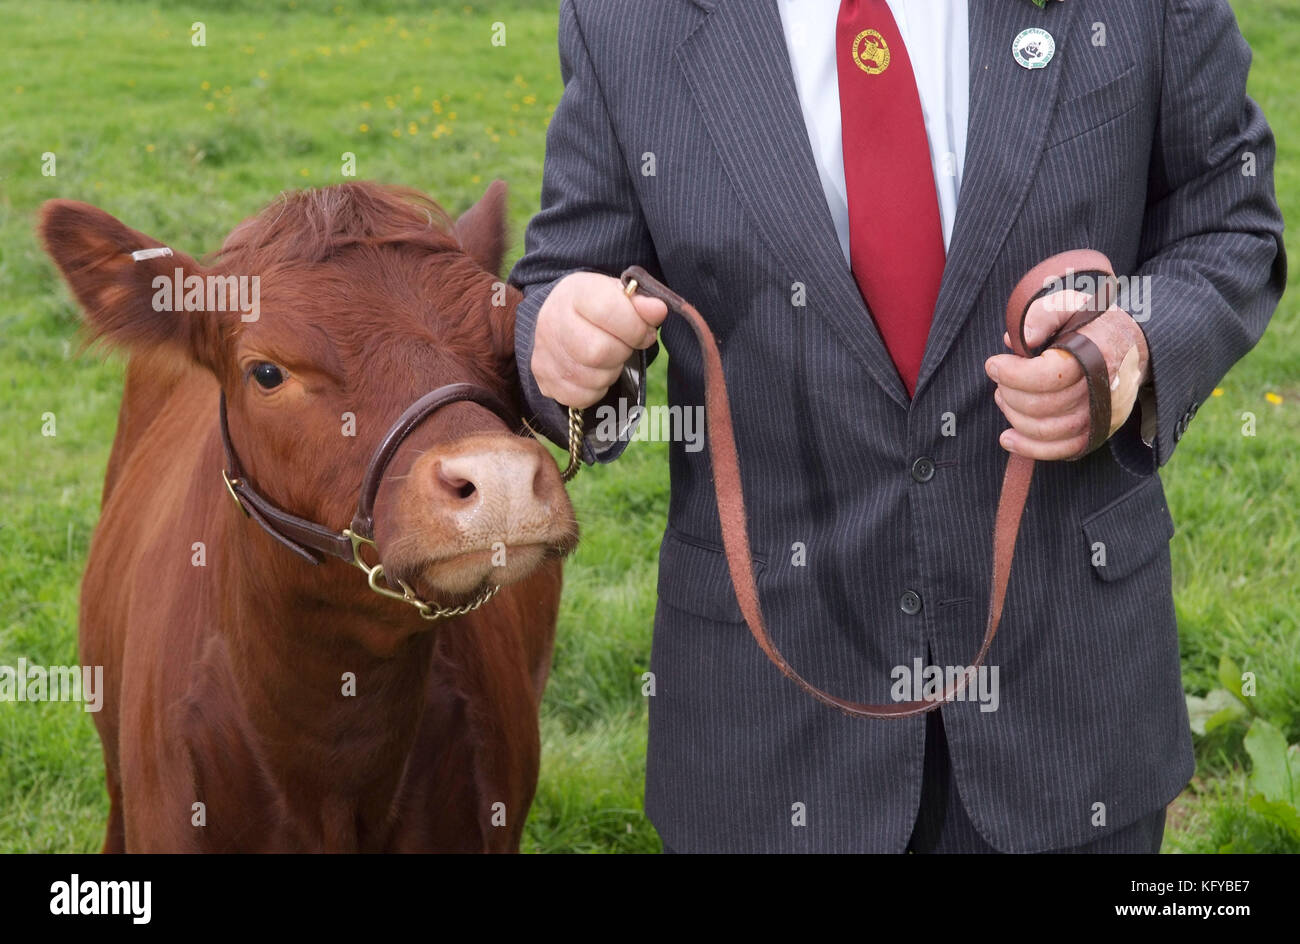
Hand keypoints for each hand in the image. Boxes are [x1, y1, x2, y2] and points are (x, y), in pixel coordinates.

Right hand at [532, 272, 667, 408]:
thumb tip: (658, 309)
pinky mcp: (545, 381)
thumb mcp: (618, 295)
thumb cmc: (596, 308)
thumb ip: (641, 302)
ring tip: (610, 357)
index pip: (607, 311)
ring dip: (612, 371)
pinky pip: (582, 397)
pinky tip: (596, 372)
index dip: (635, 327)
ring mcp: (545, 354)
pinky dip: (597, 389)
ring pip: (593, 378)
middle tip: (625, 345)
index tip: (644, 332)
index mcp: (573, 293)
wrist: (560, 322)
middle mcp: (552, 322)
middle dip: (623, 352)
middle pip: (598, 351)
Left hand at [984, 290, 1149, 459]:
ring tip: (1003, 397)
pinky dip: (1030, 449)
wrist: (1132, 345)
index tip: (993, 364)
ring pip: (1047, 431)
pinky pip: (1062, 451)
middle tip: (999, 378)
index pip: (1049, 376)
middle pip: (1042, 406)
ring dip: (1014, 416)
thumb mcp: (1070, 303)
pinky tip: (1008, 438)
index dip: (1013, 374)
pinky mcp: (1097, 433)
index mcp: (1097, 354)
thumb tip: (1018, 340)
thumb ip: (1043, 314)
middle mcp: (1103, 390)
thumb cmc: (1093, 323)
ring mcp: (1101, 416)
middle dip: (1010, 393)